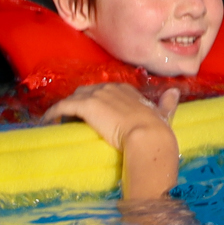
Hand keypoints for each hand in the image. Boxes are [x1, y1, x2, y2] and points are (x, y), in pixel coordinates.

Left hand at [43, 84, 180, 199]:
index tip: (95, 112)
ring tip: (60, 120)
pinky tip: (47, 120)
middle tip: (74, 117)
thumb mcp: (164, 113)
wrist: (148, 136)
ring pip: (75, 98)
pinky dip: (54, 112)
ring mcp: (96, 96)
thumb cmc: (157, 129)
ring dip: (66, 108)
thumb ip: (168, 103)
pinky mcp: (85, 106)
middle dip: (80, 102)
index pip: (106, 91)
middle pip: (87, 91)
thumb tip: (175, 92)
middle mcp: (110, 88)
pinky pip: (63, 106)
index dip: (98, 100)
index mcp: (126, 90)